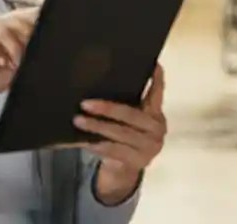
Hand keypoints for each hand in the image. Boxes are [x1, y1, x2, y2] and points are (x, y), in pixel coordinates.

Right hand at [0, 8, 38, 147]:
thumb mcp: (17, 67)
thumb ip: (29, 56)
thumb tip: (47, 48)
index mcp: (6, 28)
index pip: (23, 16)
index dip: (35, 18)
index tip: (51, 25)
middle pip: (14, 18)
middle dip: (27, 32)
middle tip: (35, 47)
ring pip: (0, 28)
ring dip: (13, 46)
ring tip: (17, 63)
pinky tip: (3, 64)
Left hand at [75, 63, 167, 203]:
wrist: (122, 172)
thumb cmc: (122, 138)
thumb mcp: (127, 122)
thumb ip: (125, 106)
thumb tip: (97, 83)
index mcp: (156, 114)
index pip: (157, 93)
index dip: (156, 79)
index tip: (153, 65)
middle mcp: (157, 129)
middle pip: (131, 115)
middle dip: (106, 109)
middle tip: (85, 103)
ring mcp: (149, 147)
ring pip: (120, 133)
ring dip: (97, 127)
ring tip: (78, 120)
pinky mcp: (138, 162)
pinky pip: (114, 151)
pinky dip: (98, 145)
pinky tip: (85, 141)